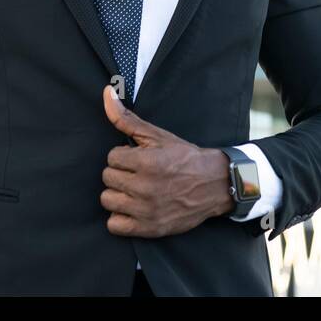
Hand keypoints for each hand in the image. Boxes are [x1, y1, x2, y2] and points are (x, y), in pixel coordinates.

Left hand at [99, 85, 233, 238]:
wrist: (214, 184)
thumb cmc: (183, 157)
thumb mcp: (156, 135)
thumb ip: (126, 117)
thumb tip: (107, 92)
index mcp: (147, 162)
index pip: (112, 157)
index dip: (124, 155)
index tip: (138, 158)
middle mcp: (145, 188)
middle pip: (107, 178)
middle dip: (121, 173)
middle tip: (137, 173)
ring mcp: (147, 210)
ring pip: (108, 200)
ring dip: (118, 194)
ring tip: (134, 189)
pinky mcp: (149, 228)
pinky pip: (115, 225)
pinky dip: (121, 218)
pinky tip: (133, 207)